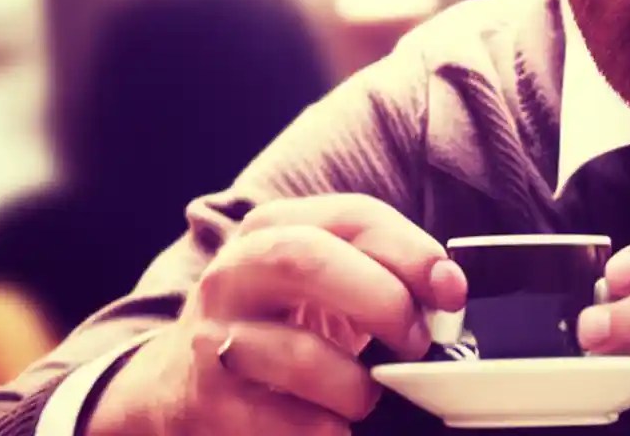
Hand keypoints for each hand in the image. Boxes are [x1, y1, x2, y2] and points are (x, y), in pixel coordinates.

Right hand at [86, 193, 466, 435]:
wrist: (179, 385)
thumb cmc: (277, 327)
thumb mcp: (323, 285)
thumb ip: (384, 274)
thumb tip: (447, 290)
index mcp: (275, 228)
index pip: (352, 216)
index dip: (413, 251)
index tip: (451, 292)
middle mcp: (237, 272)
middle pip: (308, 261)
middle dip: (381, 300)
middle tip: (415, 341)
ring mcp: (217, 337)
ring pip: (297, 354)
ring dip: (355, 384)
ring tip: (367, 395)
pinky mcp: (209, 400)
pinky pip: (280, 420)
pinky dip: (325, 429)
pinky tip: (335, 426)